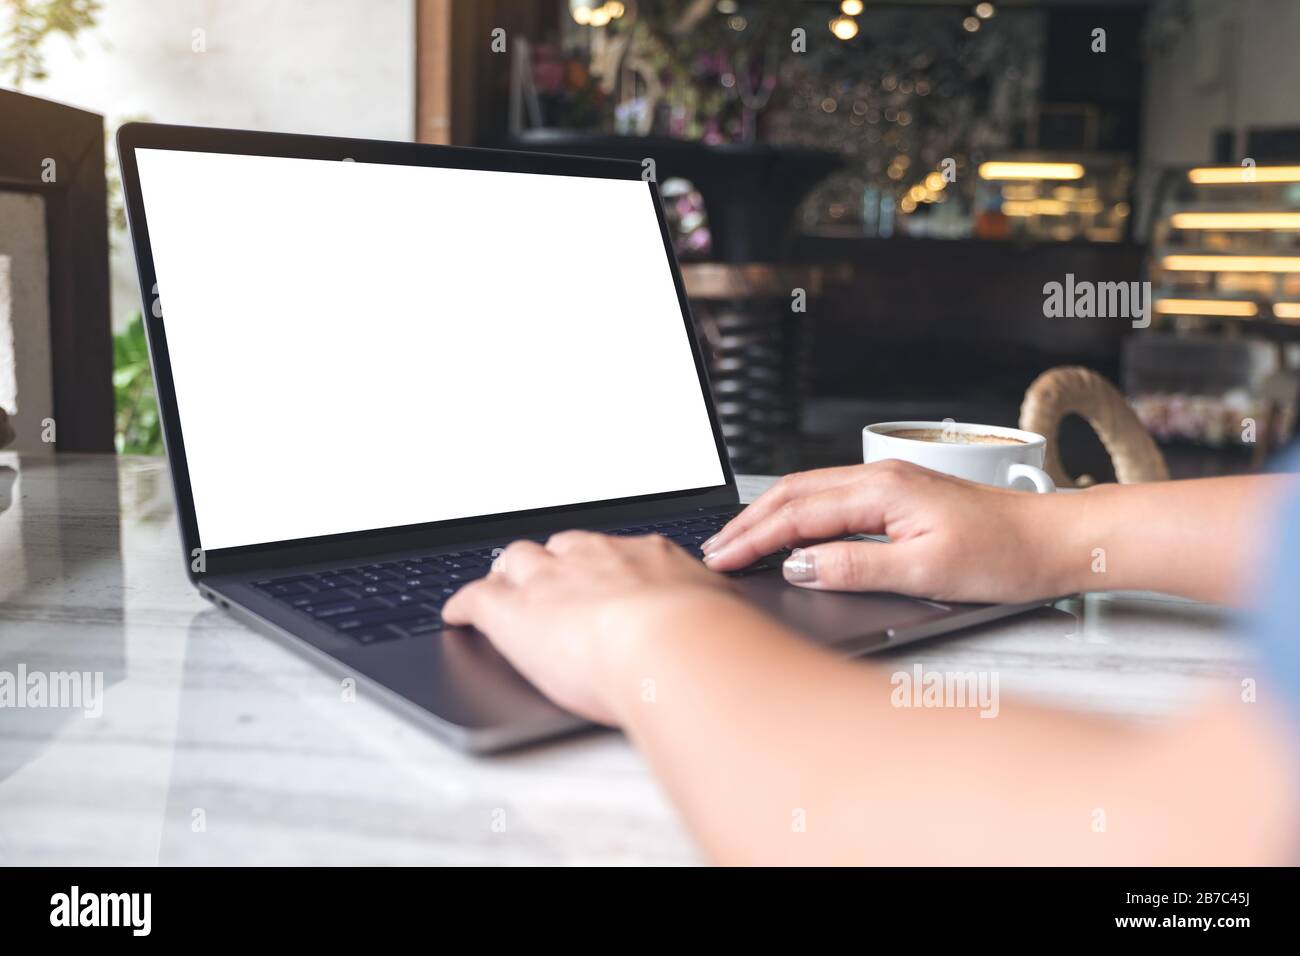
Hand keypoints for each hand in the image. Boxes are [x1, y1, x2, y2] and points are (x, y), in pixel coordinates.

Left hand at [443, 531, 741, 724]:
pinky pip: (476, 598)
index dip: (596, 566)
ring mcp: (552, 581)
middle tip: (548, 581)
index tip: (598, 577)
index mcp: (646, 557)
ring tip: (504, 591)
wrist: (675, 646)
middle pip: (559, 548)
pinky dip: (464, 605)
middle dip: (550, 564)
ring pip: (517, 563)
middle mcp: (596, 558)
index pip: (610, 553)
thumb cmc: (708, 640)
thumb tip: (727, 629)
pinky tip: (456, 615)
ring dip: (509, 577)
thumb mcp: (722, 617)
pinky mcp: (513, 611)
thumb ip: (710, 617)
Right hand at [702, 460, 1064, 603]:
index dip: (754, 539)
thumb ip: (856, 567)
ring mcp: (890, 484)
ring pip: (810, 493)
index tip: (721, 560)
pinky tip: (789, 533)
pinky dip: (797, 516)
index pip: (798, 514)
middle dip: (748, 523)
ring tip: (738, 541)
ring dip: (769, 516)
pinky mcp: (900, 497)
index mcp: (882, 490)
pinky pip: (831, 500)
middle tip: (713, 551)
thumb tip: (800, 566)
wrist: (1057, 540)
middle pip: (794, 493)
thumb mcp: (925, 572)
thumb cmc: (1006, 555)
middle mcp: (881, 478)